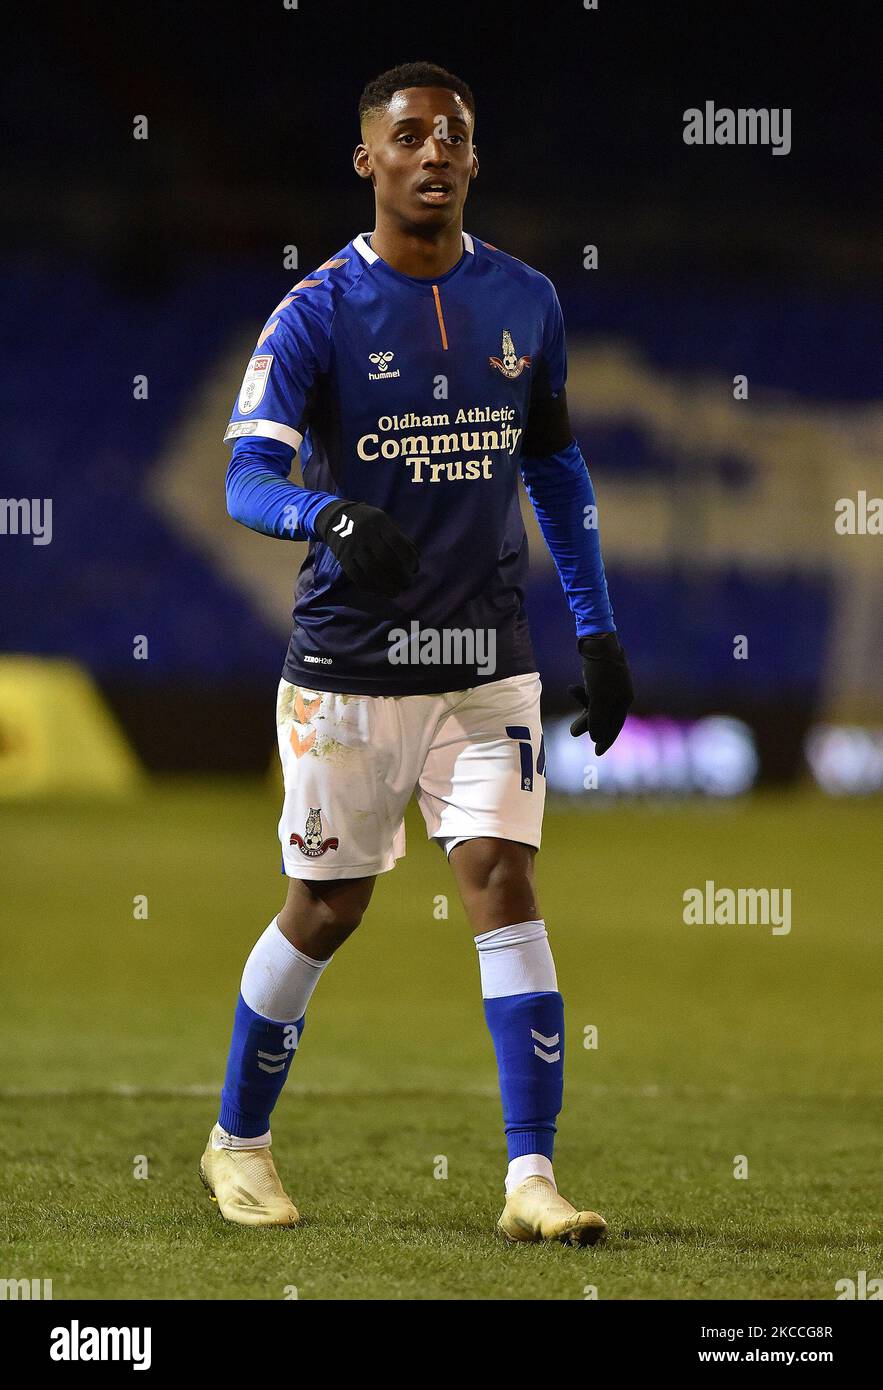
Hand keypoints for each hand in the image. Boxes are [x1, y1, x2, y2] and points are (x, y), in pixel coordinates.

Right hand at [314, 500, 419, 597]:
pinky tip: (379, 591)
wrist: (336, 517)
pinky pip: (356, 576)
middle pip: (385, 558)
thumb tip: (416, 557)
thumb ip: (400, 537)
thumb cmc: (369, 522)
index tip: (415, 570)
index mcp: (379, 522)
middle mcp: (365, 533)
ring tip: (396, 592)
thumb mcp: (385, 521)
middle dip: (399, 575)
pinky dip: (370, 587)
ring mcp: (352, 546)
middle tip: (407, 584)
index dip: (408, 558)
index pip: (397, 542)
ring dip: (386, 585)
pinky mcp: (342, 558)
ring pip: (371, 570)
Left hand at [569, 632, 633, 754]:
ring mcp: (611, 684)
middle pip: (605, 716)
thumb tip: (596, 738)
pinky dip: (583, 694)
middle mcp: (621, 693)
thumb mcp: (598, 696)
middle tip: (573, 731)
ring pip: (597, 704)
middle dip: (589, 724)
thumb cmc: (600, 669)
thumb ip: (597, 718)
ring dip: (583, 708)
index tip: (598, 753)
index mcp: (624, 699)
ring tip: (569, 708)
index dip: (606, 740)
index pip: (615, 725)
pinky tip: (572, 688)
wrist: (597, 638)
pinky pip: (592, 692)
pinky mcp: (601, 676)